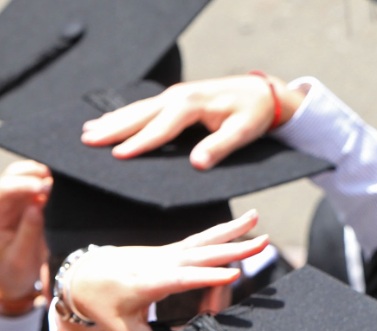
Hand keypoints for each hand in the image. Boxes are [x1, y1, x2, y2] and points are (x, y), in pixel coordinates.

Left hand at [0, 162, 51, 312]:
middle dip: (25, 176)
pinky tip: (47, 183)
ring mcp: (6, 209)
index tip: (41, 188)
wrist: (13, 285)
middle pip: (5, 183)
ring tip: (48, 177)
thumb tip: (36, 207)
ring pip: (14, 182)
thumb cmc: (13, 275)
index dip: (19, 187)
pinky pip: (26, 192)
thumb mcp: (21, 259)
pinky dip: (37, 185)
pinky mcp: (19, 210)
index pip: (0, 195)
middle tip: (47, 179)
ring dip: (31, 176)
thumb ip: (29, 232)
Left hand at [60, 212, 264, 330]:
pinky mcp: (169, 251)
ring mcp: (165, 254)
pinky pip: (198, 241)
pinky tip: (239, 226)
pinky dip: (220, 233)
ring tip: (255, 218)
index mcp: (147, 283)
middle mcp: (159, 263)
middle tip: (263, 241)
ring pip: (202, 240)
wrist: (84, 277)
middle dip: (233, 248)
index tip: (234, 275)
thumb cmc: (105, 307)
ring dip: (231, 230)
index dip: (208, 278)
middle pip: (201, 254)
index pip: (182, 279)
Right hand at [80, 74, 305, 169]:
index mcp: (191, 104)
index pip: (161, 127)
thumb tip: (197, 164)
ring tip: (87, 132)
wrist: (263, 94)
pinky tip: (107, 121)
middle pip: (140, 115)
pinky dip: (125, 115)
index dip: (139, 142)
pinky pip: (144, 108)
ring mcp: (174, 96)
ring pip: (138, 109)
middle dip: (113, 128)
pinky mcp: (175, 99)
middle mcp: (178, 96)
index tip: (118, 155)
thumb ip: (220, 147)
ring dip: (113, 120)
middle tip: (87, 141)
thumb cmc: (254, 114)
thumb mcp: (243, 132)